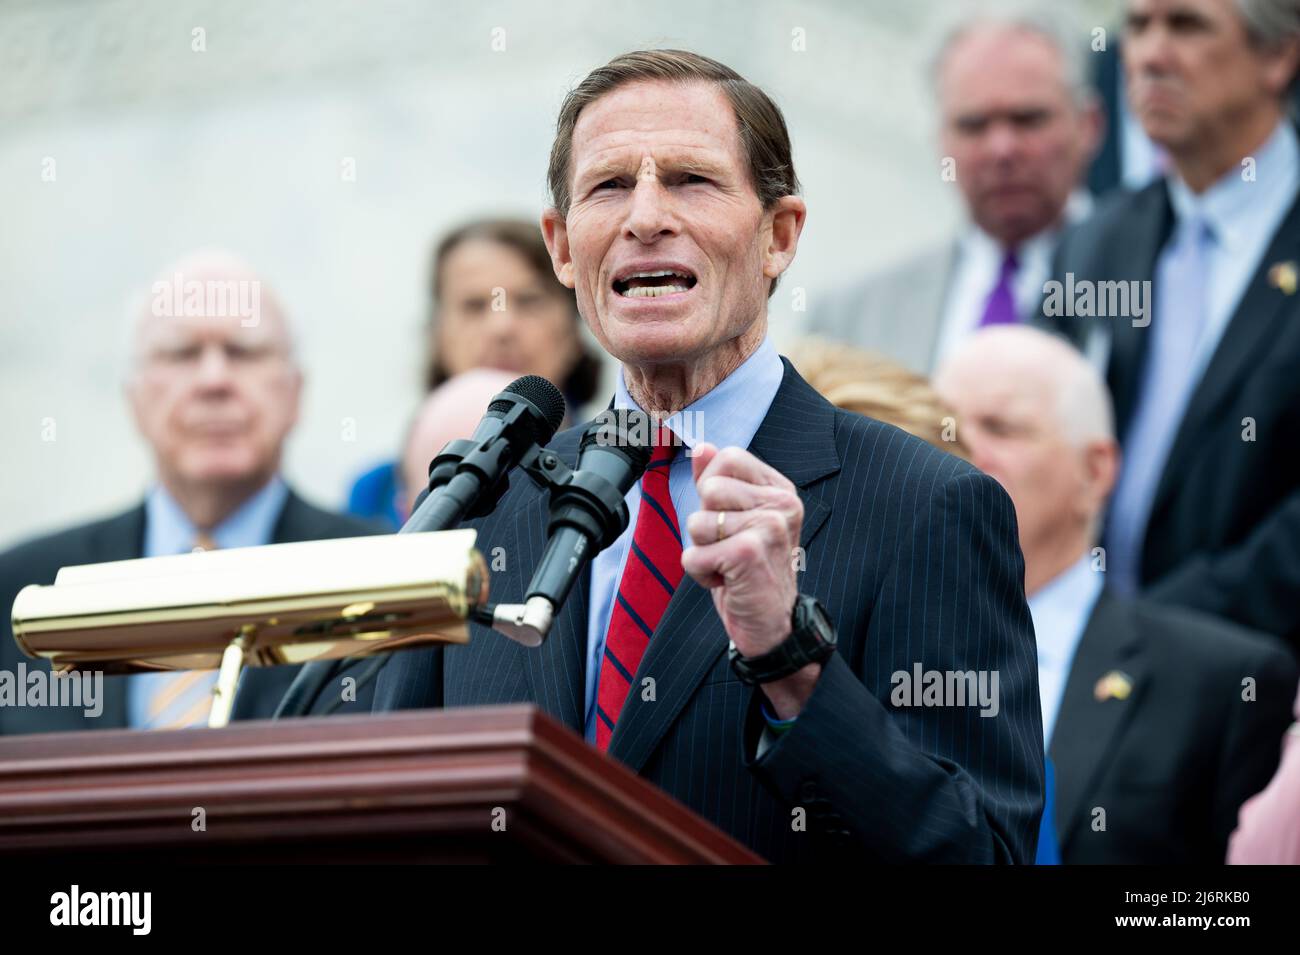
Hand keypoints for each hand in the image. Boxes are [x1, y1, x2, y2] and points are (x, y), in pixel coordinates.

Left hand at [681, 443, 818, 716]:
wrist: (772, 627)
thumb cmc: (750, 571)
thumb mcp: (735, 521)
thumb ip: (719, 481)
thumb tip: (701, 446)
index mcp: (780, 489)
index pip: (727, 457)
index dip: (713, 490)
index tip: (732, 520)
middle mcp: (782, 503)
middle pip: (708, 488)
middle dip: (705, 524)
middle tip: (730, 547)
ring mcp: (768, 526)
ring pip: (697, 521)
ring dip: (702, 550)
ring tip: (729, 566)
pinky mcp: (748, 552)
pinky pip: (693, 554)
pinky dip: (700, 575)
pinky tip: (727, 583)